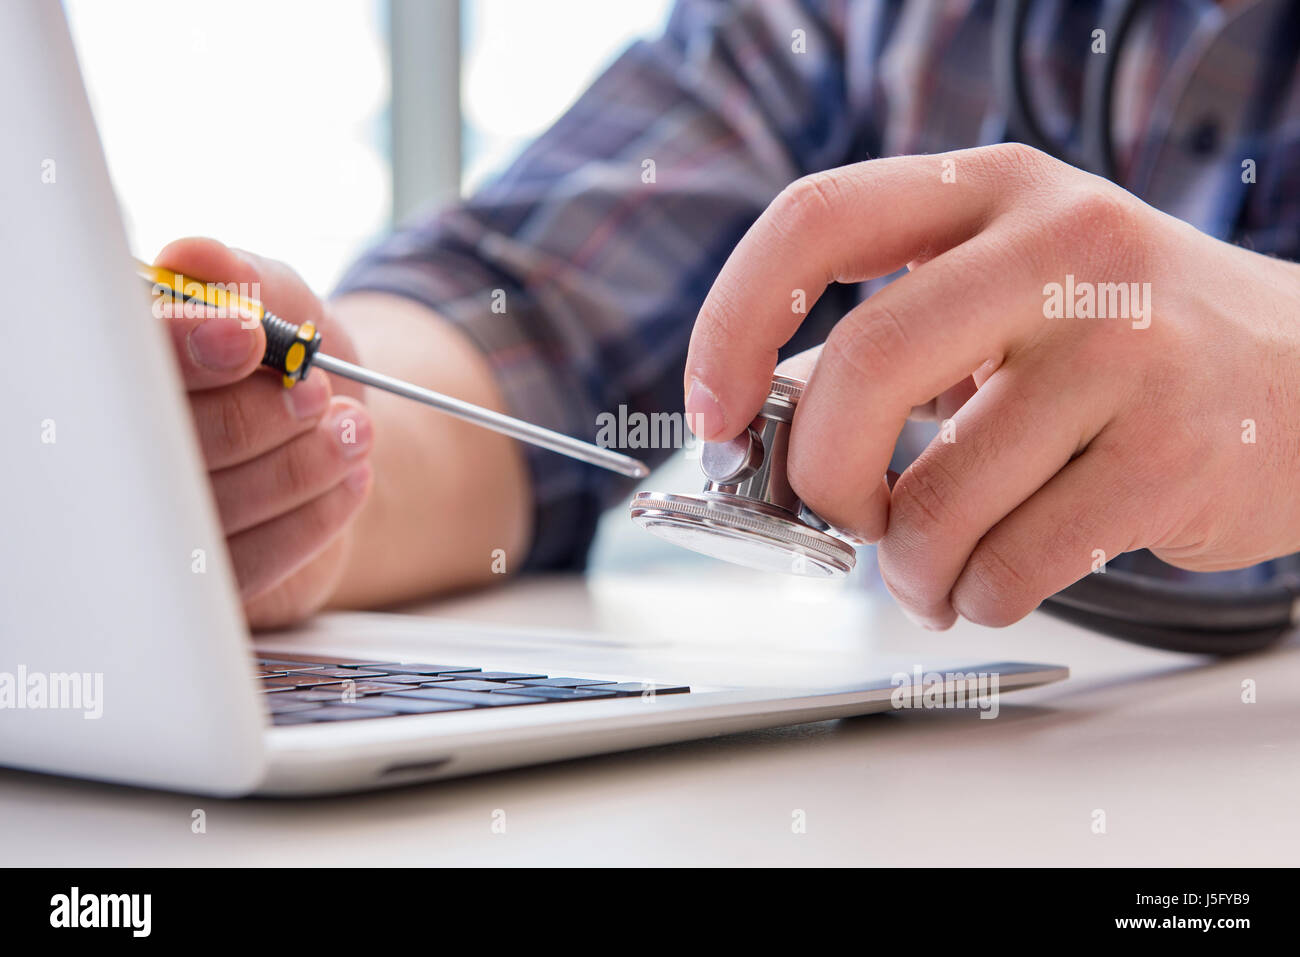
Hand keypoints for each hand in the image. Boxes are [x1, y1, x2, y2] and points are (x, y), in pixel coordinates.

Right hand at [154, 238, 372, 627]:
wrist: (339, 438)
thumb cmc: (292, 365)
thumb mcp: (284, 303)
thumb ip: (248, 280)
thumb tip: (197, 256)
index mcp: (122, 373)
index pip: (127, 363)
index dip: (184, 348)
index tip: (249, 336)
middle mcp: (121, 453)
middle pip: (168, 444)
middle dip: (255, 417)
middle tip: (317, 394)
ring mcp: (155, 526)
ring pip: (213, 508)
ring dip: (298, 466)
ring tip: (353, 432)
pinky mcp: (205, 580)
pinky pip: (248, 565)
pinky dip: (312, 518)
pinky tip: (350, 482)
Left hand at [684, 144, 1299, 629]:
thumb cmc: (1122, 344)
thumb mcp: (1003, 296)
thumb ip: (887, 347)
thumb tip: (762, 429)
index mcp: (992, 190)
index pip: (816, 220)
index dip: (732, 323)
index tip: (716, 416)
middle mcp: (1062, 248)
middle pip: (863, 368)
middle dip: (822, 475)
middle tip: (838, 515)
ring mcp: (1129, 346)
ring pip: (939, 496)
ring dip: (910, 565)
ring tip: (932, 569)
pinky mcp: (1175, 454)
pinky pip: (1015, 562)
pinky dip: (979, 596)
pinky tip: (995, 580)